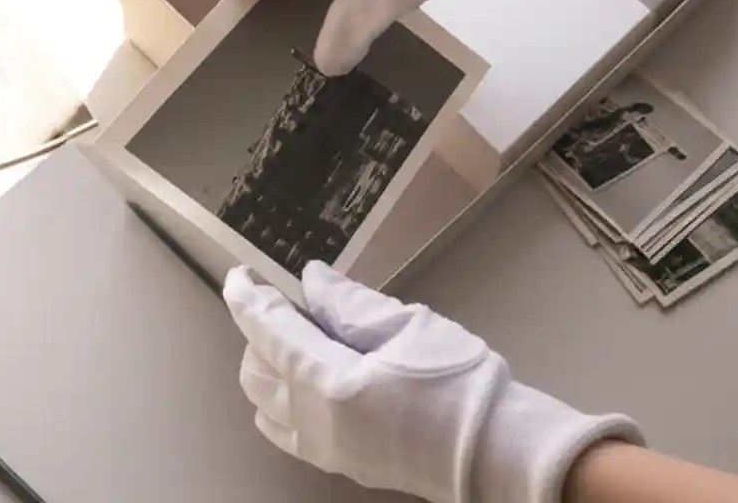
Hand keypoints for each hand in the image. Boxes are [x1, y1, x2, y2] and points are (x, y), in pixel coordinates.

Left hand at [224, 262, 641, 502]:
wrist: (496, 448)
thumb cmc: (460, 383)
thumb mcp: (407, 325)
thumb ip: (349, 303)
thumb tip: (312, 280)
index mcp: (329, 382)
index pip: (266, 332)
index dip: (247, 299)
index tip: (241, 276)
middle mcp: (314, 421)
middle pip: (255, 368)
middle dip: (261, 330)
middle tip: (290, 304)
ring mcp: (323, 447)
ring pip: (263, 402)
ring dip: (267, 364)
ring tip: (302, 338)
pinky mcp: (337, 462)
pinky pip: (283, 430)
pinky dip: (278, 399)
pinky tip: (306, 378)